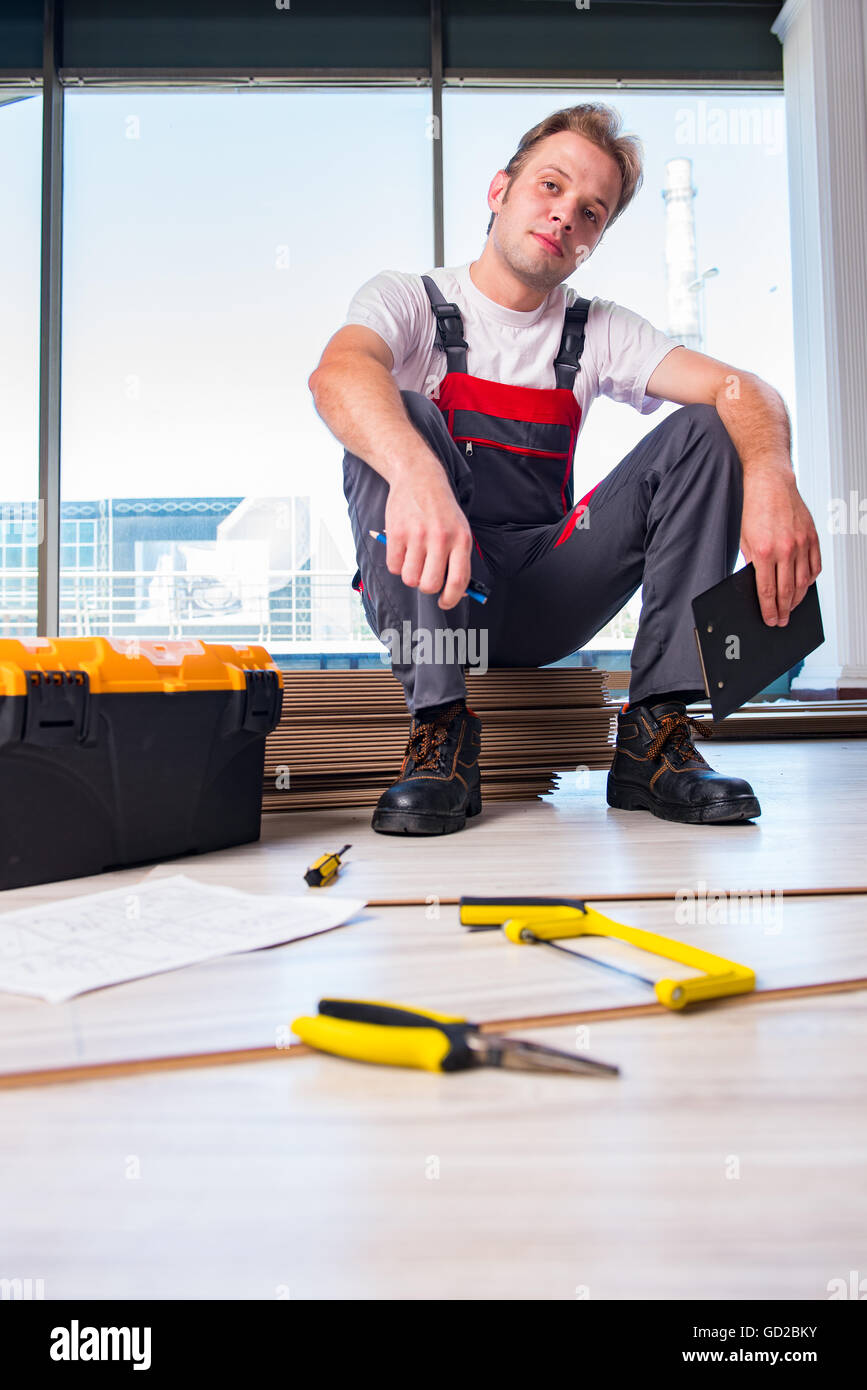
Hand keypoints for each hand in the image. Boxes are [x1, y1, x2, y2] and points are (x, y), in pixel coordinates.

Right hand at [383, 461, 473, 609]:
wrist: (419, 476)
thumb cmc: (441, 509)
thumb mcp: (459, 529)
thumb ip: (458, 559)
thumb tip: (455, 592)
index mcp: (461, 539)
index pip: (458, 581)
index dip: (451, 599)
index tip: (444, 602)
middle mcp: (440, 538)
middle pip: (430, 585)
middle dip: (426, 587)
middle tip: (425, 576)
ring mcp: (417, 535)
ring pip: (410, 578)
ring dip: (410, 575)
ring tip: (413, 559)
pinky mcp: (396, 533)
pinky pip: (393, 566)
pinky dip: (396, 564)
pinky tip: (402, 549)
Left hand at [739, 465, 821, 624]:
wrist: (771, 484)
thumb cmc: (755, 510)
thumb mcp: (745, 540)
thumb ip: (752, 564)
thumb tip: (758, 585)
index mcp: (764, 552)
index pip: (767, 591)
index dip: (770, 610)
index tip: (771, 620)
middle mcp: (785, 549)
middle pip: (788, 591)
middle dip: (784, 610)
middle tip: (782, 621)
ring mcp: (802, 544)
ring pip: (804, 582)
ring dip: (798, 599)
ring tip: (792, 608)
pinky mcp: (813, 537)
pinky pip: (815, 566)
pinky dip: (811, 580)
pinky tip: (805, 586)